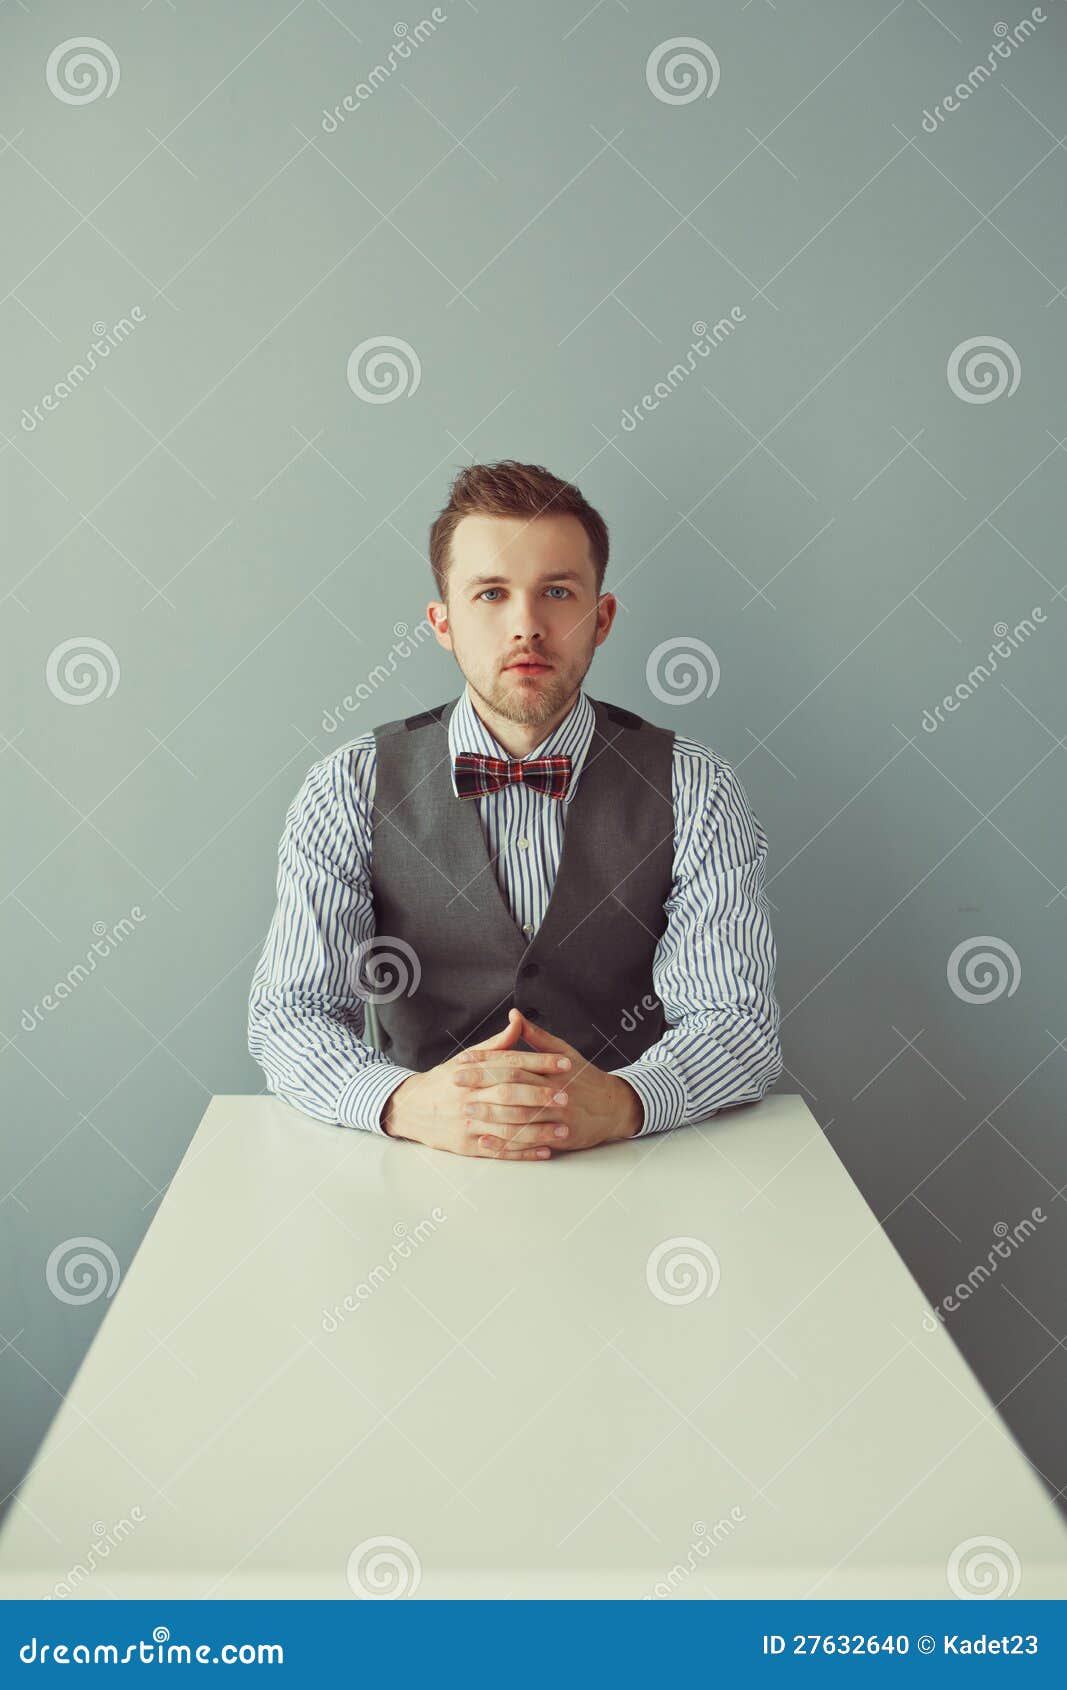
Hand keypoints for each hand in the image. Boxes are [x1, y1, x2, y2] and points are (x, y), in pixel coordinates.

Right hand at [381, 1009, 573, 1159]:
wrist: (409, 1108)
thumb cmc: (445, 1081)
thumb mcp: (466, 1058)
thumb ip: (496, 1044)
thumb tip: (518, 1021)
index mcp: (471, 1070)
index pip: (510, 1063)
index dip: (540, 1063)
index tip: (565, 1063)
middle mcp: (469, 1096)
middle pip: (509, 1094)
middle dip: (540, 1095)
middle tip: (566, 1096)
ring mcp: (468, 1122)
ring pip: (507, 1125)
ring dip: (538, 1129)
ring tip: (563, 1130)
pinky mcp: (467, 1145)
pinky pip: (499, 1149)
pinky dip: (523, 1152)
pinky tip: (544, 1151)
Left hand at [471, 1014, 642, 1155]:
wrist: (614, 1107)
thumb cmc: (585, 1077)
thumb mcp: (564, 1051)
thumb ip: (536, 1036)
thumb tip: (514, 1015)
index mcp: (552, 1070)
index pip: (513, 1063)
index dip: (486, 1062)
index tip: (461, 1061)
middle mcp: (554, 1093)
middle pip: (514, 1089)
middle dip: (482, 1086)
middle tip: (455, 1084)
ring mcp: (558, 1118)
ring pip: (520, 1118)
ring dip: (491, 1116)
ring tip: (466, 1112)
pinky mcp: (560, 1138)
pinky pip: (529, 1143)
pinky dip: (506, 1143)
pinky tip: (486, 1141)